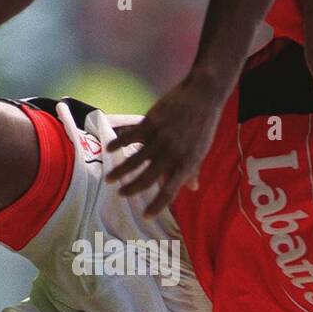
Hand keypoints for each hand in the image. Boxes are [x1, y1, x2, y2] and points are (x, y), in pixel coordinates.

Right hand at [107, 76, 223, 215]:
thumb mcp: (201, 150)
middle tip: (121, 194)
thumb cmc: (203, 125)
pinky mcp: (150, 123)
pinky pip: (129, 137)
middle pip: (146, 179)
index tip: (146, 216)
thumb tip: (192, 189)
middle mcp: (171, 155)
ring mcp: (159, 139)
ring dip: (119, 172)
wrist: (202, 95)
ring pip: (133, 161)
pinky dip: (117, 144)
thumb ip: (193, 170)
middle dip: (131, 190)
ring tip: (109, 179)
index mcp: (186, 164)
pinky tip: (109, 149)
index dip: (157, 206)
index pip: (169, 192)